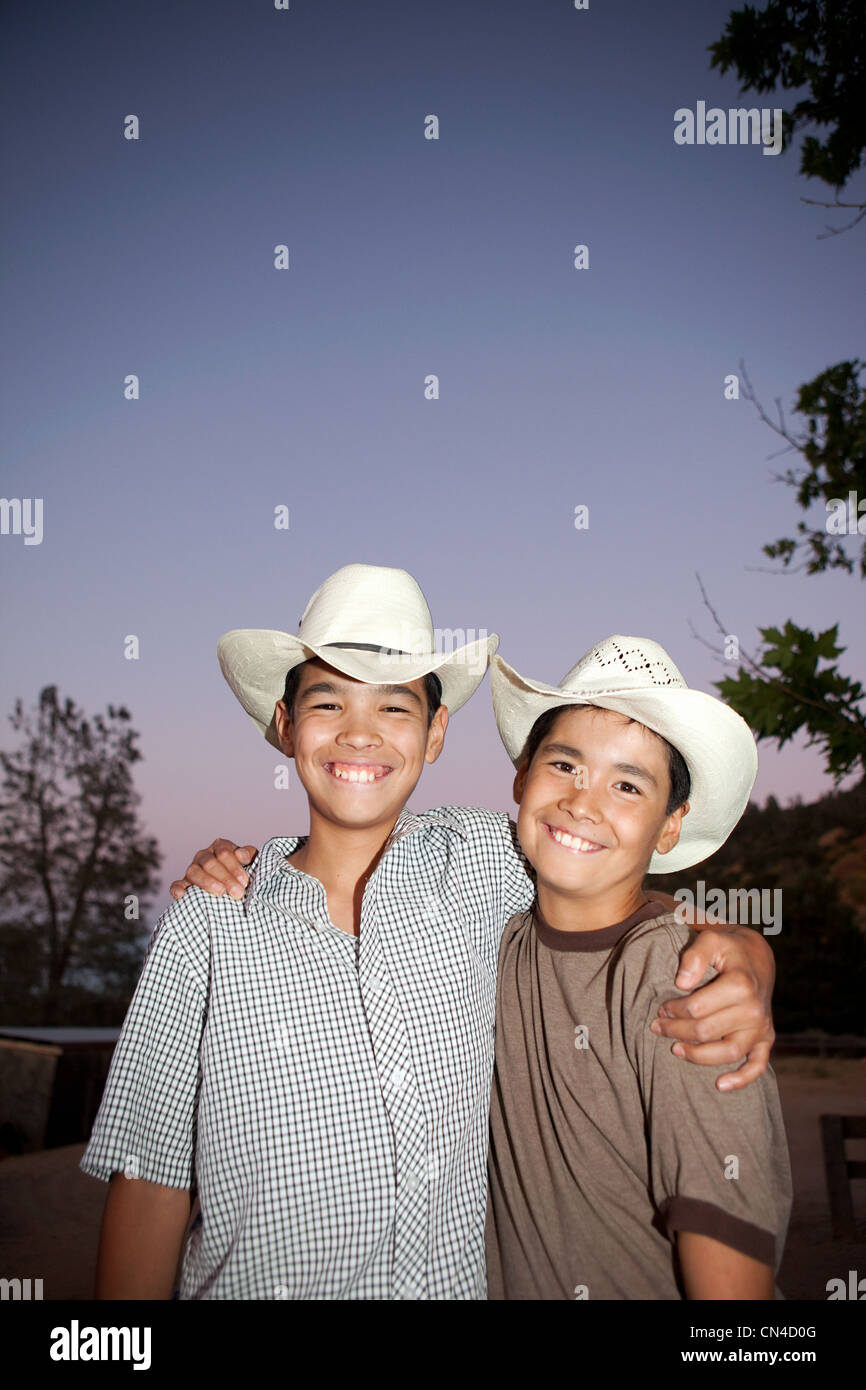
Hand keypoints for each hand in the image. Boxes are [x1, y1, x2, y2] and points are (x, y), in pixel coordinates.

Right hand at [169, 839, 257, 900]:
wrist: (234, 886)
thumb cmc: (243, 872)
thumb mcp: (250, 861)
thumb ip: (249, 855)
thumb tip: (241, 854)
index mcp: (220, 847)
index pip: (224, 852)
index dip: (234, 866)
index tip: (244, 881)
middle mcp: (204, 856)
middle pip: (210, 863)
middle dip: (225, 878)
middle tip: (238, 892)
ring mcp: (192, 869)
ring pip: (194, 871)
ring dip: (207, 882)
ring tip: (220, 893)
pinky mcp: (184, 884)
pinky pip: (177, 884)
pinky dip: (177, 888)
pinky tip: (182, 895)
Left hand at [651, 926, 775, 1091]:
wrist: (756, 957)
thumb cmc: (728, 949)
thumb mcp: (711, 940)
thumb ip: (694, 956)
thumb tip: (682, 983)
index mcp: (740, 985)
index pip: (697, 1008)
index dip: (673, 1011)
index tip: (661, 1009)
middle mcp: (754, 1009)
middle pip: (707, 1032)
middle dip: (676, 1031)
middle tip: (658, 1028)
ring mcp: (761, 1027)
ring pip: (728, 1053)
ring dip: (698, 1056)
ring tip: (675, 1049)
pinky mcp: (766, 1038)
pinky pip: (758, 1065)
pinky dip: (741, 1079)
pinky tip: (720, 1085)